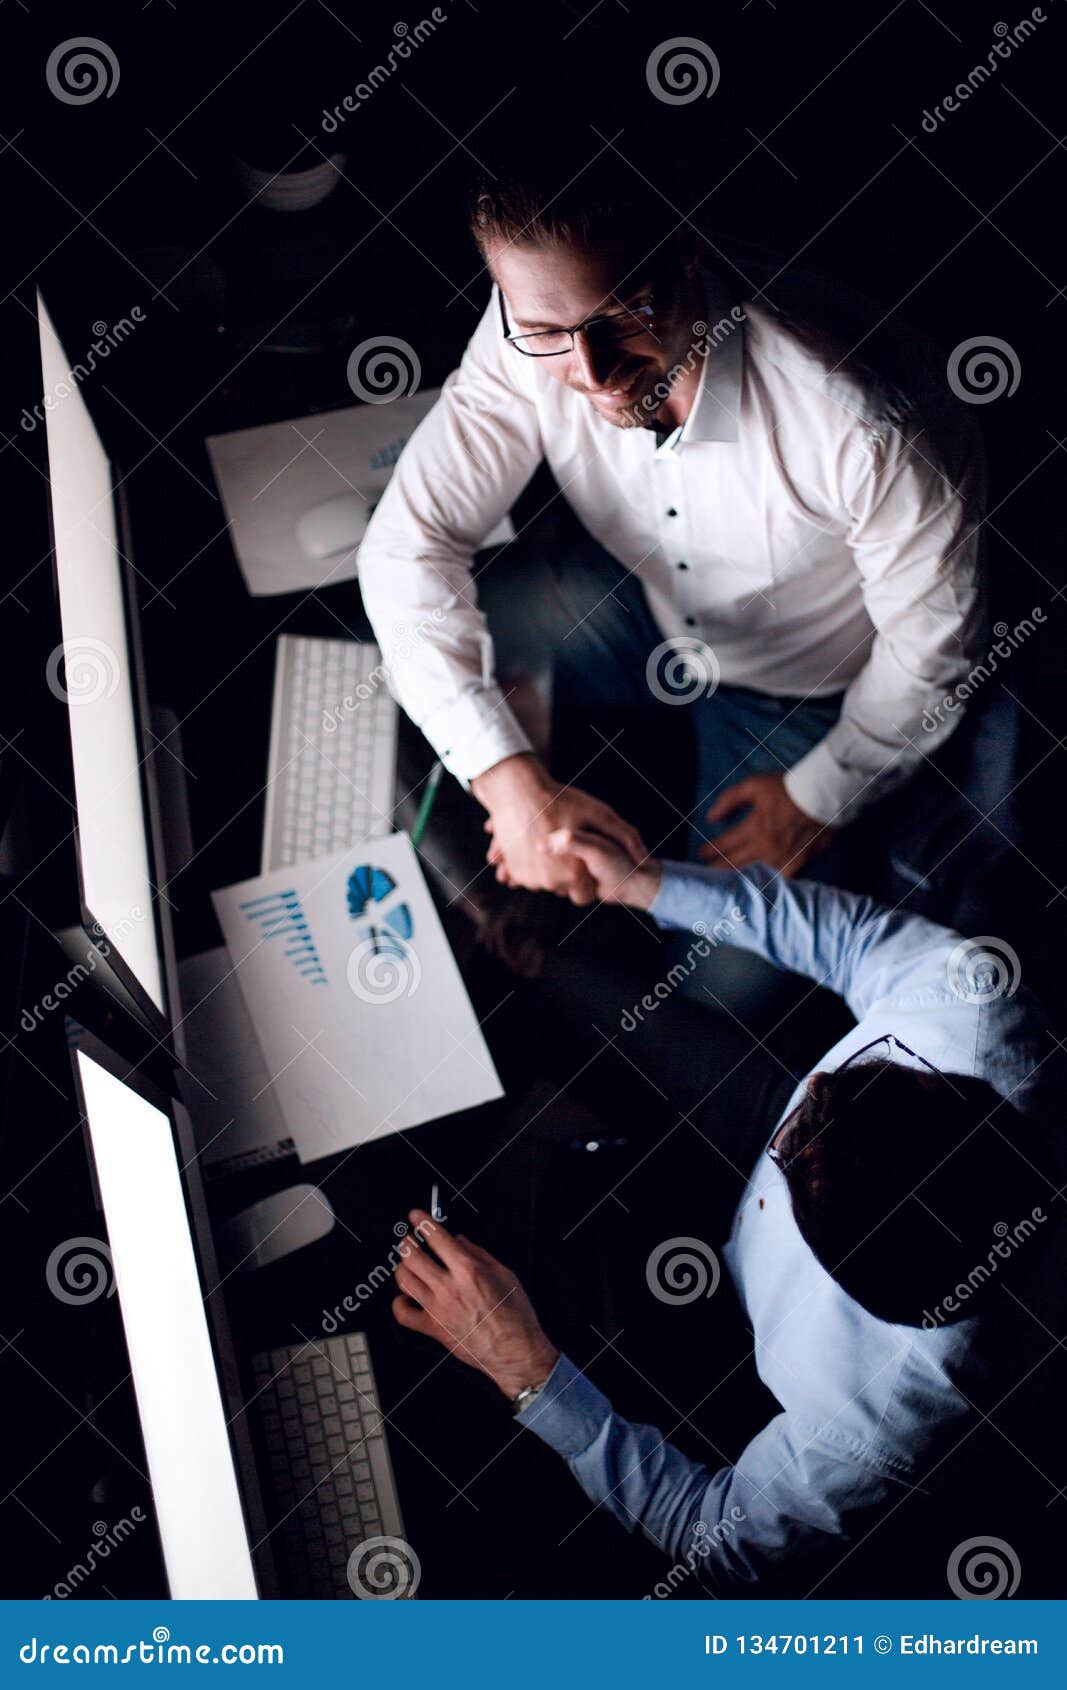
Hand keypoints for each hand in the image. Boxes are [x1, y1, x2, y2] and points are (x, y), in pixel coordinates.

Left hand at [392, 1211, 558, 1399]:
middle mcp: (448, 1287)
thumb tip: (461, 1241)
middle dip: (407, 1243)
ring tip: (406, 1264)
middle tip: (408, 1240)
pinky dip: (399, 1303)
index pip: (436, 1237)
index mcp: (468, 1270)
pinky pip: (403, 1314)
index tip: (416, 1216)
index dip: (422, 1221)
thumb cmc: (515, 1317)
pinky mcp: (432, 1328)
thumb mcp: (505, 1275)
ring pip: (404, 1280)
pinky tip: (404, 1297)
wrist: (515, 1351)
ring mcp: (437, 1308)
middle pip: (412, 1256)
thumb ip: (480, 1254)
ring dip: (401, 1267)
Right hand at [473, 753, 645, 906]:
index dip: (587, 879)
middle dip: (568, 873)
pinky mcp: (514, 870)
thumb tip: (645, 859)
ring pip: (546, 883)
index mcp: (573, 873)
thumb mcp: (601, 814)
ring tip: (549, 840)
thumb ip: (626, 836)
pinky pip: (528, 877)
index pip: (584, 896)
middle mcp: (549, 881)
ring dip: (549, 870)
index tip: (584, 862)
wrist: (516, 792)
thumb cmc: (560, 801)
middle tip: (567, 848)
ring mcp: (529, 877)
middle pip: (564, 889)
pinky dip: (532, 866)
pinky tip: (533, 844)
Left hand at [699, 772, 830, 875]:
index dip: (708, 851)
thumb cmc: (789, 788)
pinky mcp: (798, 865)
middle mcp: (766, 847)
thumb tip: (710, 817)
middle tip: (706, 874)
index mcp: (754, 828)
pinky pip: (776, 880)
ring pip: (753, 876)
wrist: (825, 795)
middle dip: (716, 869)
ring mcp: (783, 859)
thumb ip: (729, 800)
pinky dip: (763, 884)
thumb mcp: (754, 785)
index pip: (723, 846)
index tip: (701, 855)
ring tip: (725, 884)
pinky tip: (753, 888)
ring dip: (736, 879)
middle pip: (734, 864)